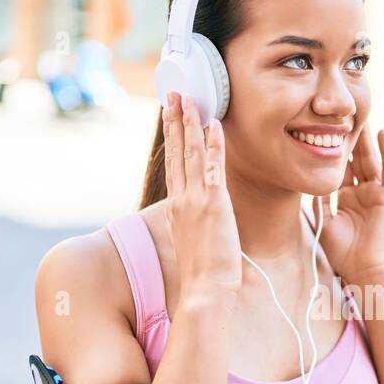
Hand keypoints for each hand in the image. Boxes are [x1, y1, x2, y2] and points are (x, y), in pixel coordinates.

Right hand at [162, 92, 241, 304]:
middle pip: (177, 151)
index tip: (170, 116)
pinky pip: (214, 168)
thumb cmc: (203, 272)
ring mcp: (195, 200)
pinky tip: (214, 125)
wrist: (205, 289)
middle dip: (175, 120)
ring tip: (189, 99)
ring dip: (190, 124)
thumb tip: (185, 214)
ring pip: (191, 153)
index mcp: (176, 207)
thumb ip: (186, 221)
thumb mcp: (190, 239)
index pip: (173, 164)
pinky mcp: (213, 205)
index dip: (172, 137)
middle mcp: (182, 199)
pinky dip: (213, 145)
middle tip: (173, 94)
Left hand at [309, 124, 383, 283]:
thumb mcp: (324, 224)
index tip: (320, 132)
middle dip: (348, 140)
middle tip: (340, 117)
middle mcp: (361, 194)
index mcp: (345, 200)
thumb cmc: (344, 253)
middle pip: (354, 160)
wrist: (364, 270)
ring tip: (359, 117)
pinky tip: (382, 132)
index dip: (331, 152)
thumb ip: (319, 203)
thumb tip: (310, 184)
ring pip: (369, 160)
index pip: (338, 170)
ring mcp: (375, 194)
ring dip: (365, 140)